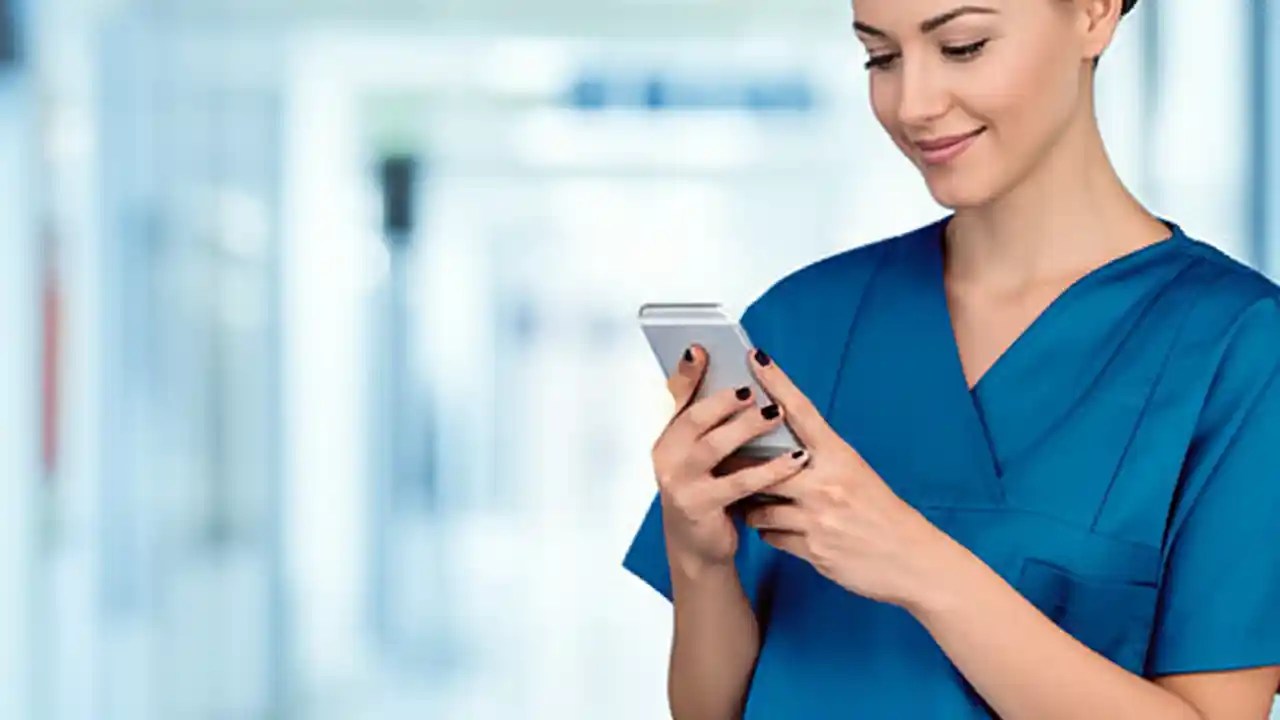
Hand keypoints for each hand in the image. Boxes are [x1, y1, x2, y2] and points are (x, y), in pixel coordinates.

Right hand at [650, 344, 811, 576]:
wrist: (698, 547)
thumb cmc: (707, 491)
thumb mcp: (703, 455)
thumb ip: (714, 423)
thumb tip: (744, 382)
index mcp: (669, 436)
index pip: (676, 396)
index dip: (687, 372)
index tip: (701, 348)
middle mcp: (667, 456)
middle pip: (695, 418)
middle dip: (724, 400)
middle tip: (751, 388)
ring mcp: (680, 482)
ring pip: (714, 447)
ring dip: (745, 428)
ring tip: (773, 414)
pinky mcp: (700, 506)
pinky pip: (739, 482)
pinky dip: (769, 469)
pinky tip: (793, 458)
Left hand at [740, 347, 956, 609]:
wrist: (911, 561)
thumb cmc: (884, 515)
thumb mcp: (858, 475)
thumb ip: (821, 462)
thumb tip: (783, 451)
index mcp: (841, 457)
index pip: (802, 411)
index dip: (777, 383)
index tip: (755, 357)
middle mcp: (827, 483)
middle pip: (763, 465)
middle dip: (740, 467)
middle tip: (723, 461)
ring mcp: (817, 518)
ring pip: (759, 507)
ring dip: (753, 507)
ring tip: (756, 504)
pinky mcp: (812, 549)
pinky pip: (770, 536)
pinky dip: (769, 533)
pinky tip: (779, 530)